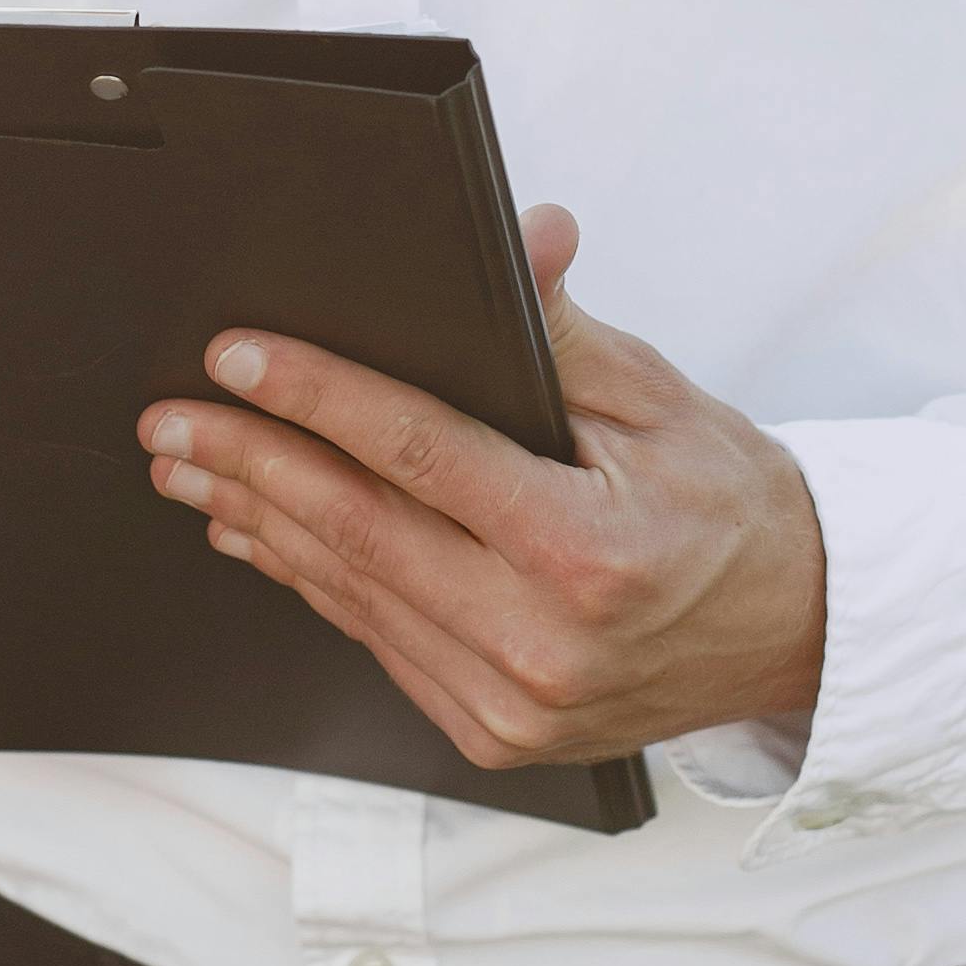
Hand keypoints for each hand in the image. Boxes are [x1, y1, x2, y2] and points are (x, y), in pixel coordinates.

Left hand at [139, 207, 828, 773]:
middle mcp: (544, 644)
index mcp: (587, 553)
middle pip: (360, 530)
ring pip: (354, 593)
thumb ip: (563, 328)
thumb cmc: (729, 504)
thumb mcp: (661, 398)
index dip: (317, 398)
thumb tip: (521, 231)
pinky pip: (379, 641)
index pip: (418, 454)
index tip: (237, 356)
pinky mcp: (493, 734)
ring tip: (190, 466)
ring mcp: (513, 704)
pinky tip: (260, 534)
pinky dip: (313, 582)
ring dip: (258, 523)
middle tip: (171, 416)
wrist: (794, 631)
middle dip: (250, 462)